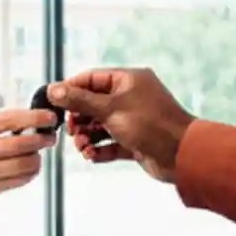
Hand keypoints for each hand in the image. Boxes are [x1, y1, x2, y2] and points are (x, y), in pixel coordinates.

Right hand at [0, 109, 57, 214]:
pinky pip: (21, 180)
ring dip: (38, 157)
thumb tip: (35, 119)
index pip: (8, 120)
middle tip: (50, 136)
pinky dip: (31, 171)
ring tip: (37, 152)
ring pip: (24, 165)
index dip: (33, 117)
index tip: (49, 116)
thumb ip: (0, 125)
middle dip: (41, 139)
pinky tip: (29, 165)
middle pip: (19, 145)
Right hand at [47, 68, 194, 183]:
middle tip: (70, 131)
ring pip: (100, 126)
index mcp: (128, 81)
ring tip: (82, 147)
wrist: (182, 155)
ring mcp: (133, 120)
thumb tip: (53, 90)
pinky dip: (99, 149)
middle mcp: (131, 97)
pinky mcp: (135, 141)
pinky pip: (110, 143)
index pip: (91, 79)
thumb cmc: (149, 124)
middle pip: (93, 104)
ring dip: (87, 137)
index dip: (71, 90)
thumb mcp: (109, 109)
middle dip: (79, 119)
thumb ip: (79, 100)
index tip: (54, 103)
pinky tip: (92, 156)